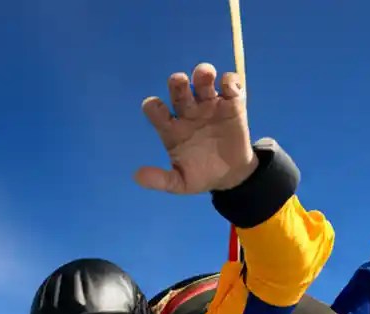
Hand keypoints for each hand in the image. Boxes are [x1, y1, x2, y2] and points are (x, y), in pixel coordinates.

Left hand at [135, 62, 258, 194]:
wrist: (231, 177)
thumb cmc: (201, 175)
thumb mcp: (180, 184)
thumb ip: (160, 180)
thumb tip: (136, 176)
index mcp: (171, 127)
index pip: (155, 109)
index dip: (154, 107)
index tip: (161, 111)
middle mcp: (188, 112)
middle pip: (178, 89)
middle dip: (178, 83)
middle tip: (180, 82)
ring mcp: (209, 105)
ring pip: (203, 80)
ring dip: (202, 74)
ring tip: (206, 75)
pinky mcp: (233, 104)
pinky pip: (231, 85)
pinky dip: (231, 82)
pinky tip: (231, 92)